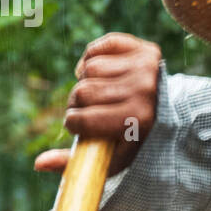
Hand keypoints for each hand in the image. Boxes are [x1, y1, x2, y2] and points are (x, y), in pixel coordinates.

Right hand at [34, 32, 161, 177]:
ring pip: (88, 68)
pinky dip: (91, 58)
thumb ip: (74, 162)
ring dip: (87, 81)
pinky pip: (99, 47)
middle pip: (81, 92)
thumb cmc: (134, 139)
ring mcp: (146, 67)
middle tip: (88, 110)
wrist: (172, 113)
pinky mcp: (145, 49)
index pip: (83, 120)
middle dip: (77, 104)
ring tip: (99, 93)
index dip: (73, 124)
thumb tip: (38, 163)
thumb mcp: (111, 157)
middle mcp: (144, 90)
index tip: (77, 125)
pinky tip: (100, 73)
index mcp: (138, 120)